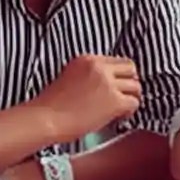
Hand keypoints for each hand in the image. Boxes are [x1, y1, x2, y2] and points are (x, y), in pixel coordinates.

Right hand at [26, 54, 141, 143]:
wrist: (44, 119)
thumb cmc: (50, 106)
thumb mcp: (68, 77)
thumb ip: (88, 75)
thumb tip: (107, 85)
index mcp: (87, 59)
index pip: (116, 61)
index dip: (118, 76)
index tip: (115, 87)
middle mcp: (99, 67)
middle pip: (130, 69)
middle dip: (129, 83)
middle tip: (123, 96)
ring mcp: (108, 83)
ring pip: (136, 86)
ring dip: (130, 98)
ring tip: (119, 110)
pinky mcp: (114, 101)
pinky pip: (134, 102)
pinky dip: (130, 111)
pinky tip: (118, 118)